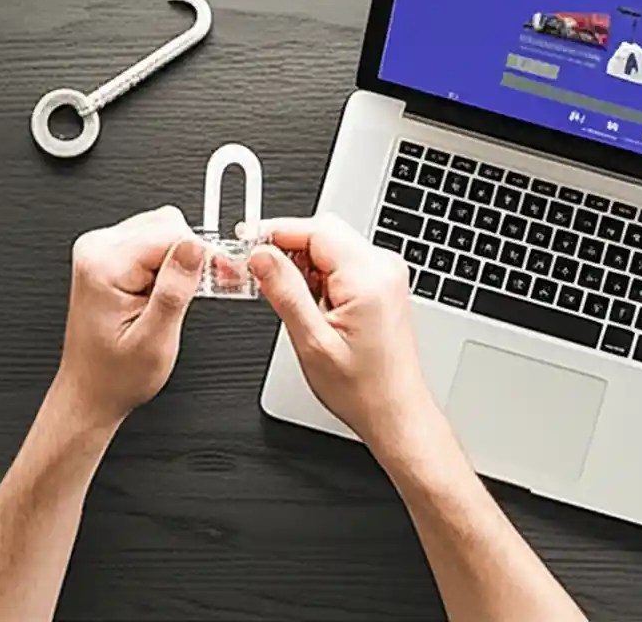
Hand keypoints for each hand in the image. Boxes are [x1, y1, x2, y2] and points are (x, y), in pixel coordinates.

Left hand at [54, 206, 204, 428]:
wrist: (91, 390)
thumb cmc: (115, 374)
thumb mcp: (154, 340)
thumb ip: (175, 290)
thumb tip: (195, 248)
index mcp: (103, 266)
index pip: (169, 234)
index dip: (202, 255)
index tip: (220, 277)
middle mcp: (97, 250)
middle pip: (167, 224)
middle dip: (191, 257)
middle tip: (198, 293)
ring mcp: (101, 250)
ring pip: (164, 228)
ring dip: (181, 260)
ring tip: (176, 298)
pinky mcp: (110, 255)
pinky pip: (153, 241)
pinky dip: (170, 262)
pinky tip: (166, 290)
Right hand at [249, 215, 437, 451]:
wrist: (395, 412)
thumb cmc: (363, 389)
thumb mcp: (312, 342)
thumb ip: (285, 291)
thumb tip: (261, 255)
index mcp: (368, 278)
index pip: (315, 229)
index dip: (275, 232)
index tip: (246, 242)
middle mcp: (382, 268)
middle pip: (323, 231)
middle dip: (287, 247)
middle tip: (258, 273)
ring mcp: (385, 274)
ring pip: (331, 245)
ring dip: (303, 264)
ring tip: (294, 303)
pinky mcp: (382, 284)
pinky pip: (342, 262)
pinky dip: (319, 275)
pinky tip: (312, 305)